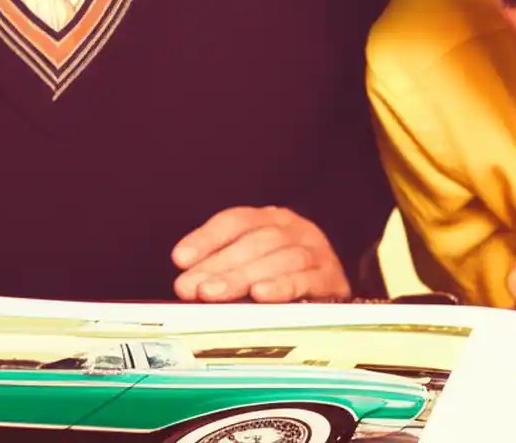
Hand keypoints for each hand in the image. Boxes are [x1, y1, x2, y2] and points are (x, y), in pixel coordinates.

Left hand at [172, 206, 350, 302]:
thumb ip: (222, 270)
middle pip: (257, 241)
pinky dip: (283, 286)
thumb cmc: (284, 279)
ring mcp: (317, 253)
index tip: (180, 259)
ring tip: (214, 293)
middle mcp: (296, 231)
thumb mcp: (252, 265)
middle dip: (220, 264)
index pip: (237, 221)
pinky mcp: (332, 279)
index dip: (207, 238)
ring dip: (244, 276)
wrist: (335, 293)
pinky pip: (308, 280)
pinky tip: (261, 295)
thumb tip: (187, 284)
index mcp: (273, 220)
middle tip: (192, 287)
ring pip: (280, 258)